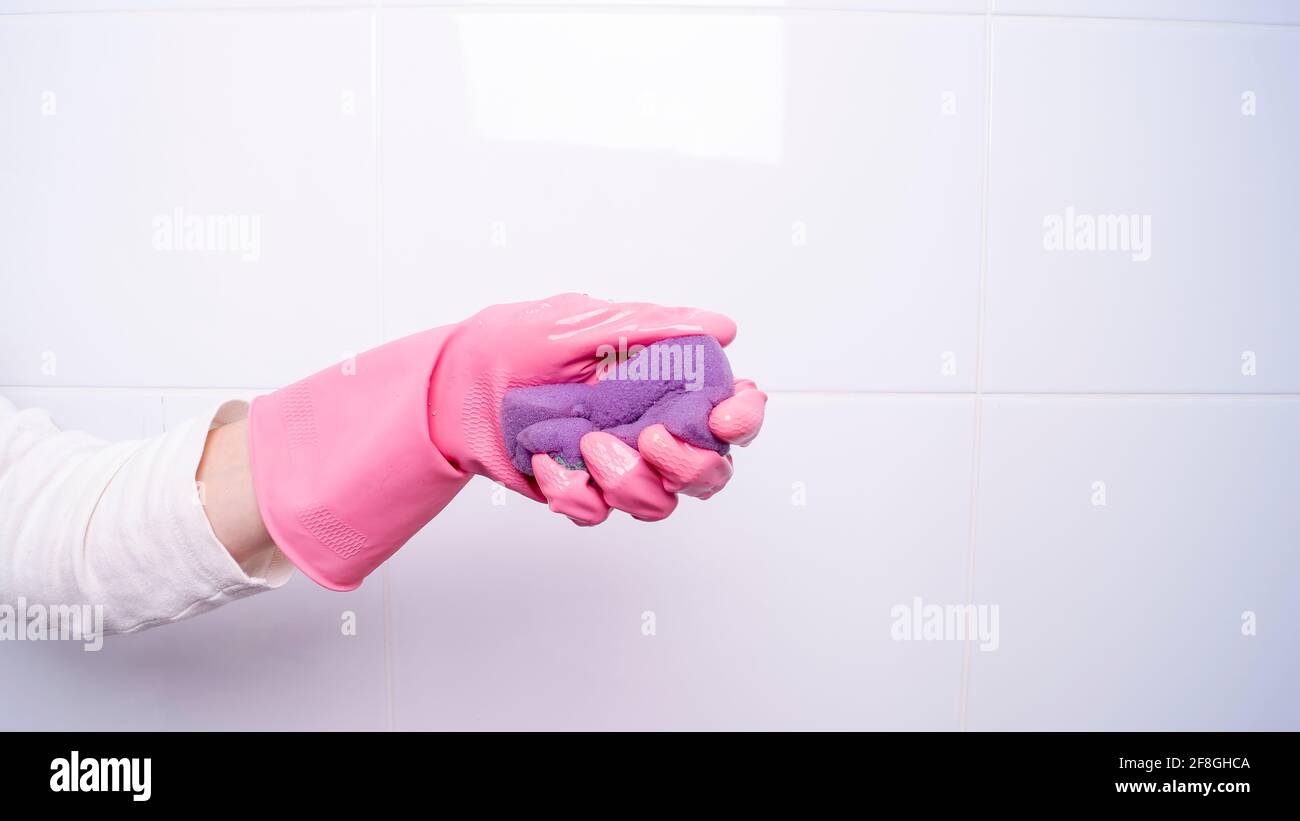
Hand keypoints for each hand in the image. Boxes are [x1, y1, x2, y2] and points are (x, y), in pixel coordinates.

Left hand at [248, 293, 764, 590]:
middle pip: (710, 471)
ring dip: (626, 477)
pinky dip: (571, 488)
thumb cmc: (511, 343)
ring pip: (660, 501)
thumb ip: (650, 327)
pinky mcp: (581, 491)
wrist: (447, 388)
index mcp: (663, 382)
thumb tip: (720, 327)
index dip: (742, 418)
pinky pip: (599, 511)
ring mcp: (617, 464)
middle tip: (649, 437)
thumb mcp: (580, 323)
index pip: (731, 408)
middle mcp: (649, 427)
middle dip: (688, 463)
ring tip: (585, 444)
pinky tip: (546, 459)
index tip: (724, 415)